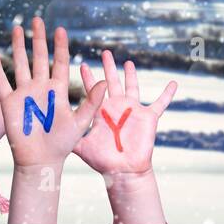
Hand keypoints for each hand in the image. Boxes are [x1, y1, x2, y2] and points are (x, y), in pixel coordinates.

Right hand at [0, 17, 106, 167]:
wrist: (41, 159)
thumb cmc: (63, 143)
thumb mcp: (81, 121)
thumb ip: (92, 102)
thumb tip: (103, 82)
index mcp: (58, 89)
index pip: (60, 62)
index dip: (60, 46)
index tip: (60, 29)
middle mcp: (41, 87)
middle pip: (39, 57)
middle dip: (38, 39)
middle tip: (37, 19)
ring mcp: (24, 93)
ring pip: (20, 63)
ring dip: (16, 46)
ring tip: (15, 28)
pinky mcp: (8, 102)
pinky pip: (1, 81)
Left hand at [73, 50, 177, 173]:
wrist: (123, 170)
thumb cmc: (103, 160)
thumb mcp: (81, 145)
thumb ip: (70, 134)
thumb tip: (50, 130)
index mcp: (101, 111)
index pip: (93, 90)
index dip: (88, 77)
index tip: (81, 63)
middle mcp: (117, 107)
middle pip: (112, 82)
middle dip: (108, 68)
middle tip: (105, 52)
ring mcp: (133, 110)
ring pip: (133, 87)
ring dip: (131, 75)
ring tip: (128, 62)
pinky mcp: (149, 117)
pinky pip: (161, 103)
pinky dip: (168, 94)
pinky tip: (174, 83)